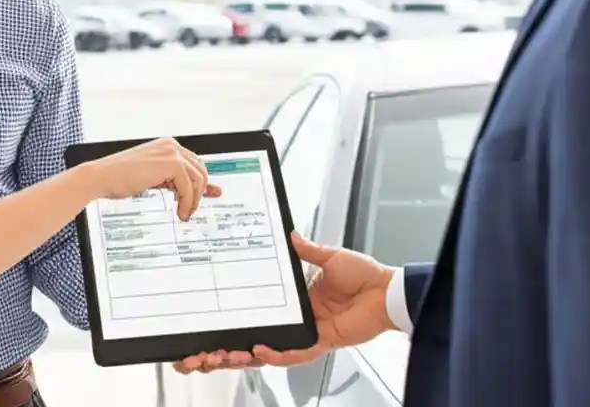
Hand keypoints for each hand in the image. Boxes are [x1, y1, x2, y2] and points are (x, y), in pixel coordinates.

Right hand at [86, 137, 221, 220]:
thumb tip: (199, 189)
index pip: (194, 163)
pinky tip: (180, 211)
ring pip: (198, 179)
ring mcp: (172, 152)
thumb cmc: (120, 178)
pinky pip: (189, 186)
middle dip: (198, 192)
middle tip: (190, 209)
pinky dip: (188, 202)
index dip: (201, 182)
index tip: (209, 195)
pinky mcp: (171, 163)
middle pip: (200, 170)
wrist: (102, 177)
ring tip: (184, 213)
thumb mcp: (154, 179)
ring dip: (193, 200)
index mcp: (166, 146)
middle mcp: (171, 145)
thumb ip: (176, 182)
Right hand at [172, 232, 396, 373]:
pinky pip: (294, 353)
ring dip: (245, 354)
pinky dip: (276, 354)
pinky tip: (259, 349)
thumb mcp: (329, 256)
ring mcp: (307, 333)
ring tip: (222, 354)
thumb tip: (292, 234)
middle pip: (257, 338)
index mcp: (297, 299)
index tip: (213, 320)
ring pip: (269, 351)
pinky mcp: (320, 342)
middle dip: (227, 349)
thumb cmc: (364, 274)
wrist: (388, 292)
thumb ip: (308, 250)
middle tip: (201, 352)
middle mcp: (298, 319)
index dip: (236, 320)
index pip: (260, 312)